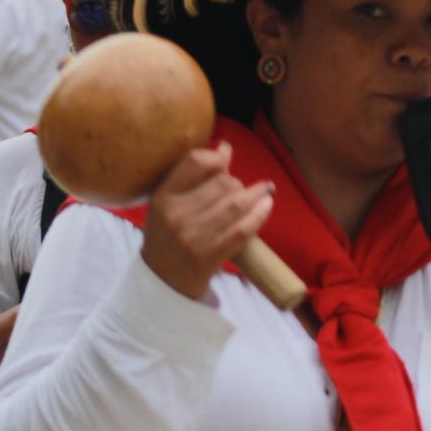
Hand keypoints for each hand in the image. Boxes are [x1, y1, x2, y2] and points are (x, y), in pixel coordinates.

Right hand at [140, 142, 273, 299]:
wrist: (163, 282)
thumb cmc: (169, 237)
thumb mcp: (170, 205)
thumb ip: (194, 177)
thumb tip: (225, 147)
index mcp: (163, 196)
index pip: (195, 162)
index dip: (217, 157)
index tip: (226, 160)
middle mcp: (176, 214)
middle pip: (222, 182)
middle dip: (238, 183)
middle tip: (242, 189)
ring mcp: (193, 236)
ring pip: (236, 203)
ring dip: (257, 194)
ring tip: (265, 192)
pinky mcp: (210, 255)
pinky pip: (243, 229)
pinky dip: (260, 214)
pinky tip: (267, 205)